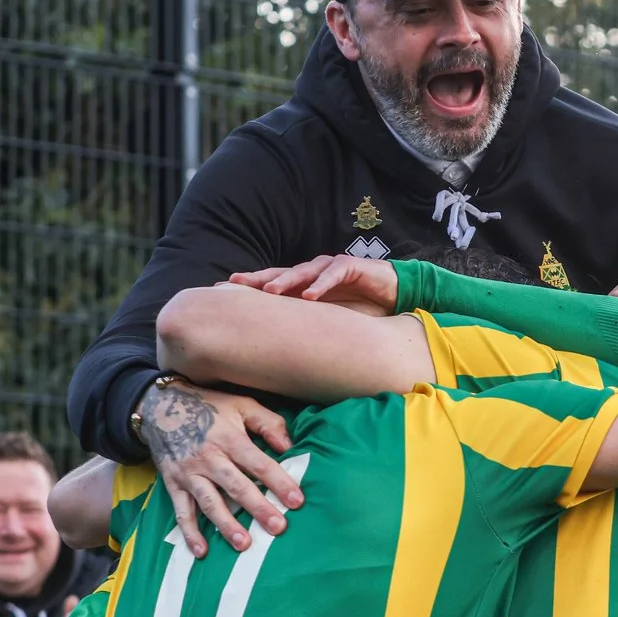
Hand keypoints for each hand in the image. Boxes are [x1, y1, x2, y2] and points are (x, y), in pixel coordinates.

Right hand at [139, 380, 301, 556]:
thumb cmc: (209, 406)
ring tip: (244, 544)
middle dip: (258, 508)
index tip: (297, 501)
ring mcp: (189, 474)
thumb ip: (269, 423)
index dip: (279, 482)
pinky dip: (190, 532)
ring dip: (227, 525)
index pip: (259, 464)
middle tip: (278, 528)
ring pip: (210, 502)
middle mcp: (209, 458)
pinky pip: (182, 512)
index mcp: (230, 439)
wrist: (159, 406)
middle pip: (237, 486)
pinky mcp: (173, 485)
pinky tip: (202, 552)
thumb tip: (290, 447)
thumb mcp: (242, 405)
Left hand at [230, 255, 397, 315]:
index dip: (248, 287)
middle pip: (280, 273)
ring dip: (286, 281)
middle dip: (257, 279)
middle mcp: (313, 274)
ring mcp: (330, 268)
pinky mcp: (351, 267)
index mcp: (304, 286)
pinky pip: (334, 274)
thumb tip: (277, 348)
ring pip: (303, 271)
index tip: (221, 293)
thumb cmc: (360, 310)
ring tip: (270, 291)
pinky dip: (321, 284)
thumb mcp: (327, 321)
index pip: (271, 284)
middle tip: (234, 284)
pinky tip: (310, 295)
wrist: (396, 295)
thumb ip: (306, 327)